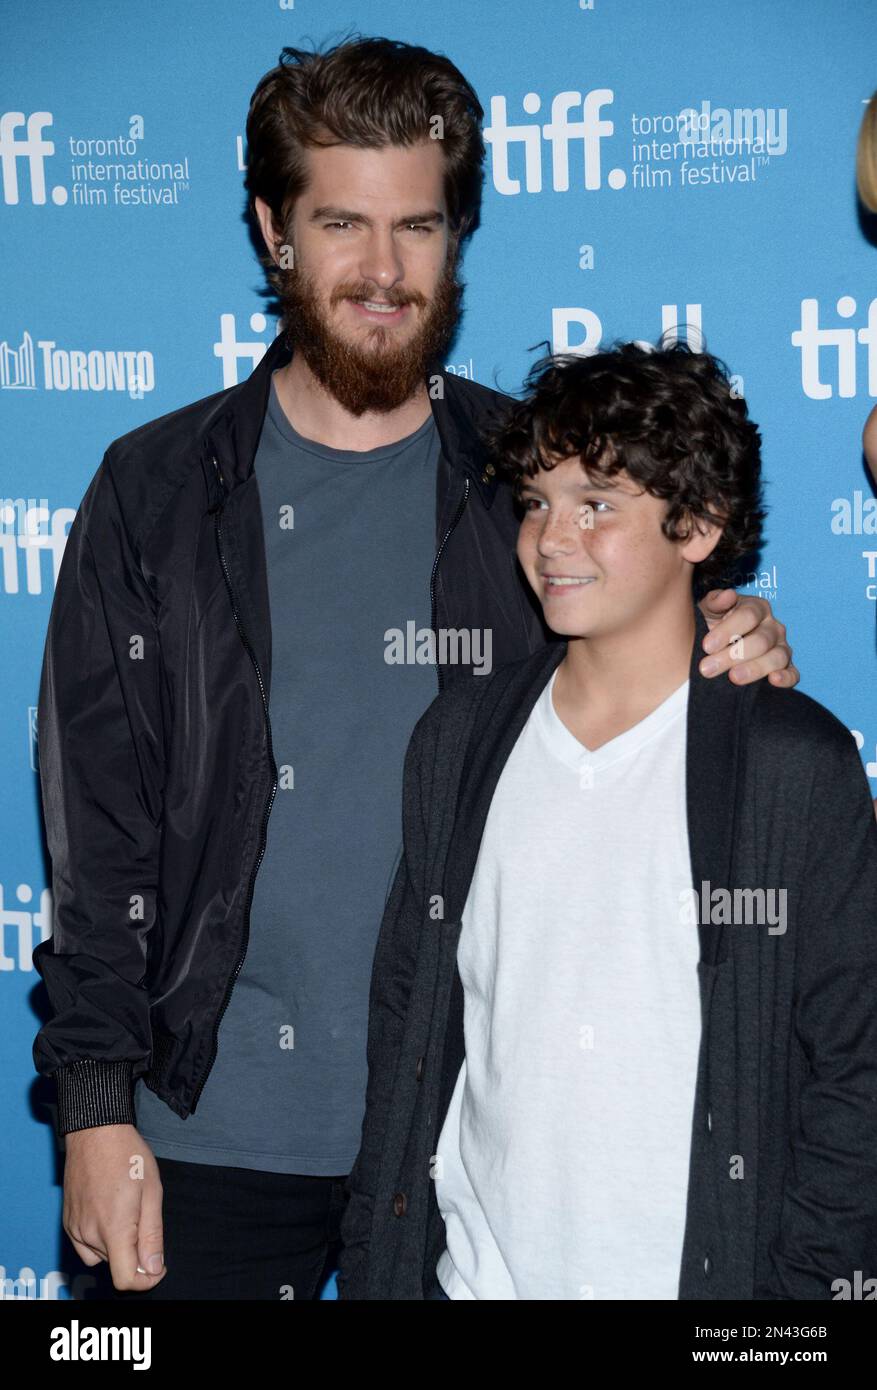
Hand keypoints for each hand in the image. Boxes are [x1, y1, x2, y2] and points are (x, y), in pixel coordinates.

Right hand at [63, 1124, 165, 1291]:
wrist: (95, 1132)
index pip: (125, 1279)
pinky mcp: (67, 1221)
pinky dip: (99, 1239)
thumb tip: (154, 1269)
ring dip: (116, 1247)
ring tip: (126, 1211)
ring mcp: (74, 1228)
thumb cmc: (128, 1156)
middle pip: (115, 1265)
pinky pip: (85, 1245)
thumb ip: (152, 1235)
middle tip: (143, 1217)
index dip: (145, 1280)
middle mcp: (89, 1233)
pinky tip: (110, 1211)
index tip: (157, 1266)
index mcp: (113, 1228)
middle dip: (134, 1254)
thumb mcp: (152, 1193)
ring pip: (100, 1256)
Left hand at [696, 588, 798, 686]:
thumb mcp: (709, 609)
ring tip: (733, 677)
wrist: (717, 644)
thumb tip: (728, 595)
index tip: (707, 646)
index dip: (727, 631)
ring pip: (777, 657)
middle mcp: (773, 626)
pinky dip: (786, 677)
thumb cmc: (713, 622)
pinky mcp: (786, 667)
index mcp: (757, 607)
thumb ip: (715, 601)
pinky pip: (792, 673)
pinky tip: (773, 680)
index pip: (748, 616)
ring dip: (755, 669)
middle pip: (760, 640)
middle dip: (733, 655)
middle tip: (708, 668)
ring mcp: (782, 647)